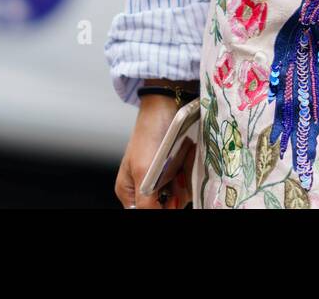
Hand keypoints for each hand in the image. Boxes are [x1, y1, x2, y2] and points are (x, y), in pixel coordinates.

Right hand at [115, 92, 195, 208]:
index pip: (145, 211)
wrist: (167, 105)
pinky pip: (188, 177)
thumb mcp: (142, 171)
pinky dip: (189, 168)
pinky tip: (188, 155)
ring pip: (180, 192)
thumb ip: (145, 202)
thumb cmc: (148, 134)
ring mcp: (162, 176)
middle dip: (176, 192)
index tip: (173, 200)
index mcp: (129, 190)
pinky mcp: (177, 166)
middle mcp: (145, 186)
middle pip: (166, 204)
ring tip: (182, 160)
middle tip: (178, 176)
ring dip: (185, 178)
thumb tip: (152, 214)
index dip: (162, 208)